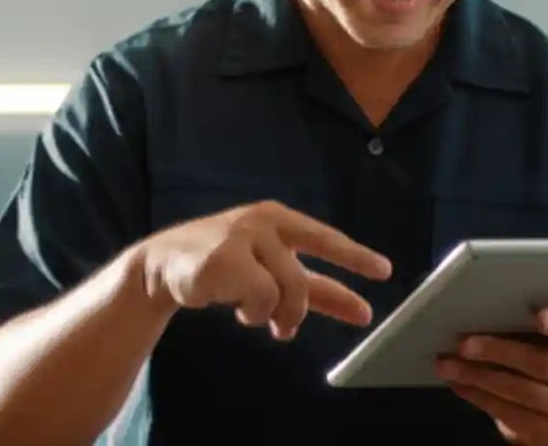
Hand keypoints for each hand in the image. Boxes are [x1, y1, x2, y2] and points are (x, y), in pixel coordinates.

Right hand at [138, 201, 392, 339]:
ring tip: (255, 317)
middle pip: (301, 281)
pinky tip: (240, 311)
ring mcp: (241, 238)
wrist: (163, 266)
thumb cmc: (225, 266)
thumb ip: (316, 290)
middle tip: (286, 329)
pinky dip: (254, 312)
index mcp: (278, 218)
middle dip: (297, 311)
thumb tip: (363, 311)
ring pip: (283, 291)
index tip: (384, 271)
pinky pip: (260, 298)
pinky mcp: (222, 260)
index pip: (325, 238)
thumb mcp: (274, 272)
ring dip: (273, 314)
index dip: (356, 256)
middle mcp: (262, 222)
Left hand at [436, 309, 547, 444]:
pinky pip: (505, 412)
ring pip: (519, 391)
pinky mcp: (544, 433)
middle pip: (540, 363)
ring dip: (477, 376)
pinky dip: (476, 395)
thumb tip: (484, 309)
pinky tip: (456, 382)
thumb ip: (530, 323)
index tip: (538, 316)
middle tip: (464, 343)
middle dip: (498, 351)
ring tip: (447, 363)